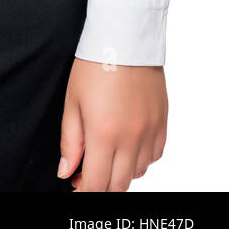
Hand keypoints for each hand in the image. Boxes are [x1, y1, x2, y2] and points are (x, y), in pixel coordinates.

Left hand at [58, 57, 167, 191]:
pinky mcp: (162, 123)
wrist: (125, 38)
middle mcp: (131, 138)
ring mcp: (150, 132)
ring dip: (120, 173)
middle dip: (101, 186)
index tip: (76, 184)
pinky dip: (140, 159)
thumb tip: (66, 171)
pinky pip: (154, 156)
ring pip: (137, 173)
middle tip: (87, 174)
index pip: (97, 183)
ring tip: (106, 155)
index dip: (84, 190)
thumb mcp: (72, 102)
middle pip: (119, 185)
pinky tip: (127, 146)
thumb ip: (70, 142)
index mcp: (104, 134)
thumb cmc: (94, 65)